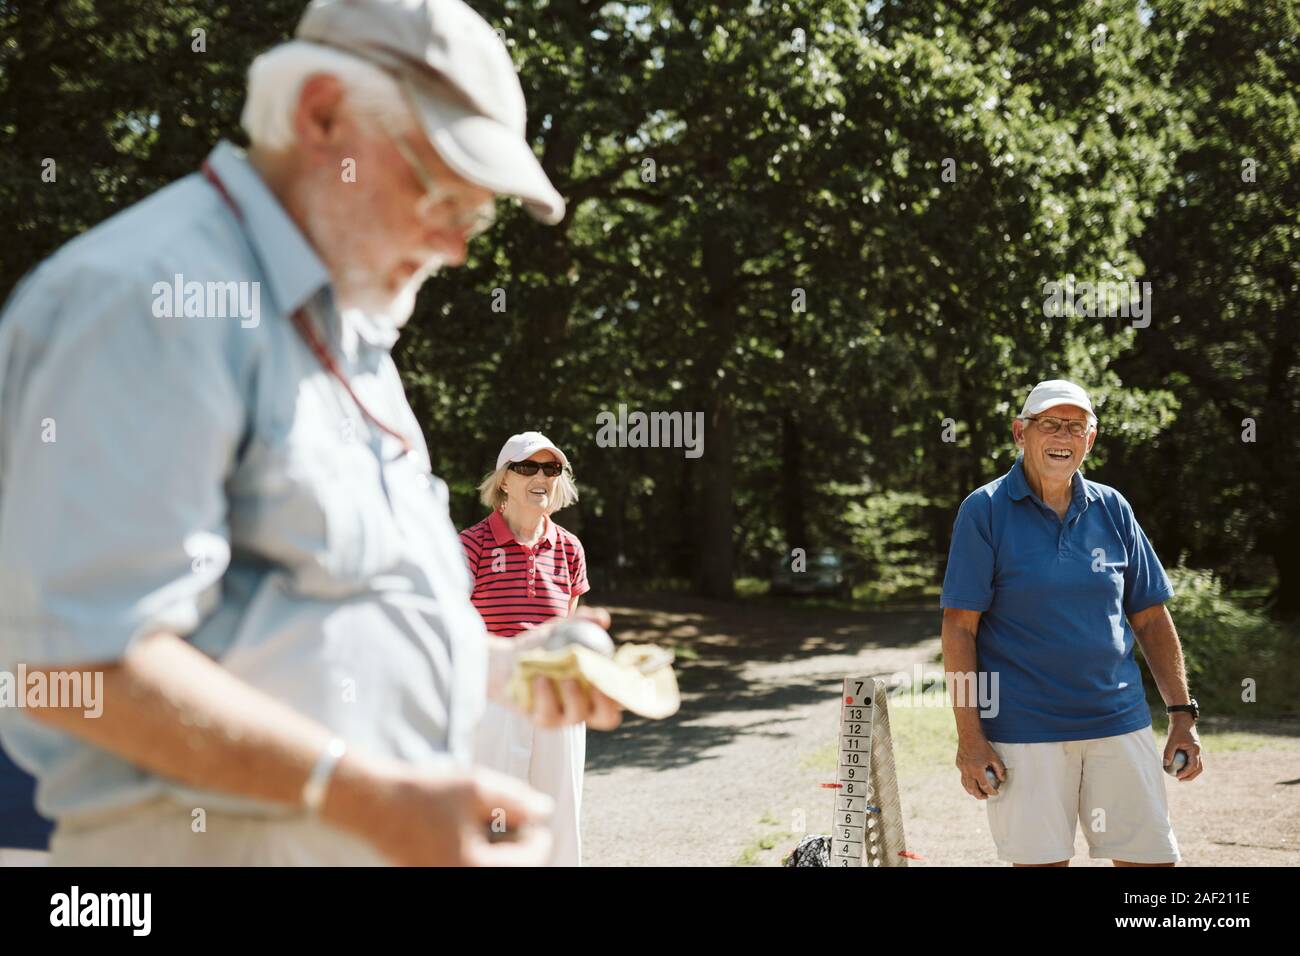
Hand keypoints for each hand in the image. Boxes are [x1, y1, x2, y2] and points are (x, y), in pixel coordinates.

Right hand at [328, 756, 554, 865]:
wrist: (375, 804)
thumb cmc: (422, 796)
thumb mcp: (476, 787)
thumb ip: (516, 799)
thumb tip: (543, 810)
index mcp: (474, 868)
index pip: (530, 861)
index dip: (537, 835)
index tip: (533, 818)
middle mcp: (461, 879)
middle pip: (512, 869)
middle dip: (518, 846)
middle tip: (514, 820)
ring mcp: (446, 879)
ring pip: (492, 868)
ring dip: (500, 852)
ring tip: (491, 824)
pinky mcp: (436, 874)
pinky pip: (471, 867)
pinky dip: (479, 855)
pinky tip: (471, 832)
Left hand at [486, 607, 623, 730]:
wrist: (507, 659)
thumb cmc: (543, 644)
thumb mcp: (563, 628)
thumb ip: (583, 620)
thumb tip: (603, 619)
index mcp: (597, 690)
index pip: (620, 698)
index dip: (625, 690)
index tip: (619, 671)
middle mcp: (586, 708)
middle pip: (607, 718)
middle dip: (605, 702)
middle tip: (597, 681)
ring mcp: (564, 718)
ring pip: (576, 715)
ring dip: (573, 696)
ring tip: (563, 675)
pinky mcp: (542, 722)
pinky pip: (548, 714)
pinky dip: (545, 696)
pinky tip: (541, 678)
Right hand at [956, 736, 1005, 799]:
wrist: (969, 734)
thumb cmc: (983, 745)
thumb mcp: (994, 757)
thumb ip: (999, 769)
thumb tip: (1002, 780)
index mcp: (977, 770)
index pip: (985, 786)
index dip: (991, 792)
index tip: (996, 793)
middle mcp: (968, 771)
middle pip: (973, 789)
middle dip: (979, 795)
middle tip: (986, 797)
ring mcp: (961, 768)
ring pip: (965, 784)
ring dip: (971, 791)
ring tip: (978, 793)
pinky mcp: (958, 764)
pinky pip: (963, 775)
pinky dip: (967, 780)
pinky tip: (972, 780)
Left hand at [1164, 715, 1202, 781]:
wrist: (1182, 719)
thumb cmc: (1176, 729)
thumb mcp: (1171, 741)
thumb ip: (1168, 752)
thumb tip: (1165, 765)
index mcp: (1195, 750)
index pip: (1193, 766)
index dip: (1186, 773)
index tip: (1177, 776)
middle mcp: (1198, 751)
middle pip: (1198, 768)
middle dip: (1190, 776)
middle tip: (1180, 779)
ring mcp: (1197, 750)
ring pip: (1198, 765)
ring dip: (1190, 772)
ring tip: (1180, 776)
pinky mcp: (1194, 749)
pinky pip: (1193, 761)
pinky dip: (1188, 766)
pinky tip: (1179, 767)